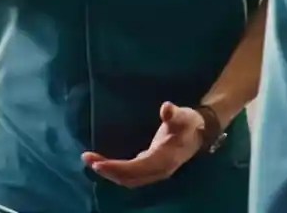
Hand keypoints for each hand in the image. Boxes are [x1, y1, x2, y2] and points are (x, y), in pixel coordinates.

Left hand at [82, 102, 205, 188]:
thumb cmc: (188, 122)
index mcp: (165, 159)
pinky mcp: (150, 167)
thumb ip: (174, 113)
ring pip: (129, 179)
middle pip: (130, 177)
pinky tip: (102, 162)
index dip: (118, 167)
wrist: (199, 132)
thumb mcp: (183, 115)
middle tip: (87, 158)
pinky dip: (115, 171)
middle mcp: (159, 169)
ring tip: (90, 160)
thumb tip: (166, 108)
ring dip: (109, 172)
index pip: (138, 168)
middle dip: (108, 171)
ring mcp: (155, 171)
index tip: (98, 163)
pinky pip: (131, 174)